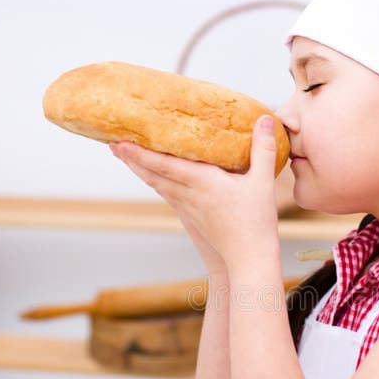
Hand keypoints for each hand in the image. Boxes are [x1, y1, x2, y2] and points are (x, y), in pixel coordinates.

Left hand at [110, 115, 280, 268]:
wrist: (249, 259)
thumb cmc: (256, 223)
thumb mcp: (263, 183)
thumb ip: (263, 149)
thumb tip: (266, 119)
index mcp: (203, 183)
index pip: (165, 165)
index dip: (141, 153)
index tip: (121, 141)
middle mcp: (190, 195)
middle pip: (153, 175)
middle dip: (132, 159)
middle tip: (112, 143)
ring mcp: (188, 209)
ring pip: (158, 186)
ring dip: (140, 170)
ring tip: (125, 156)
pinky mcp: (192, 218)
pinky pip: (168, 195)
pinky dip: (155, 183)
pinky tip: (153, 178)